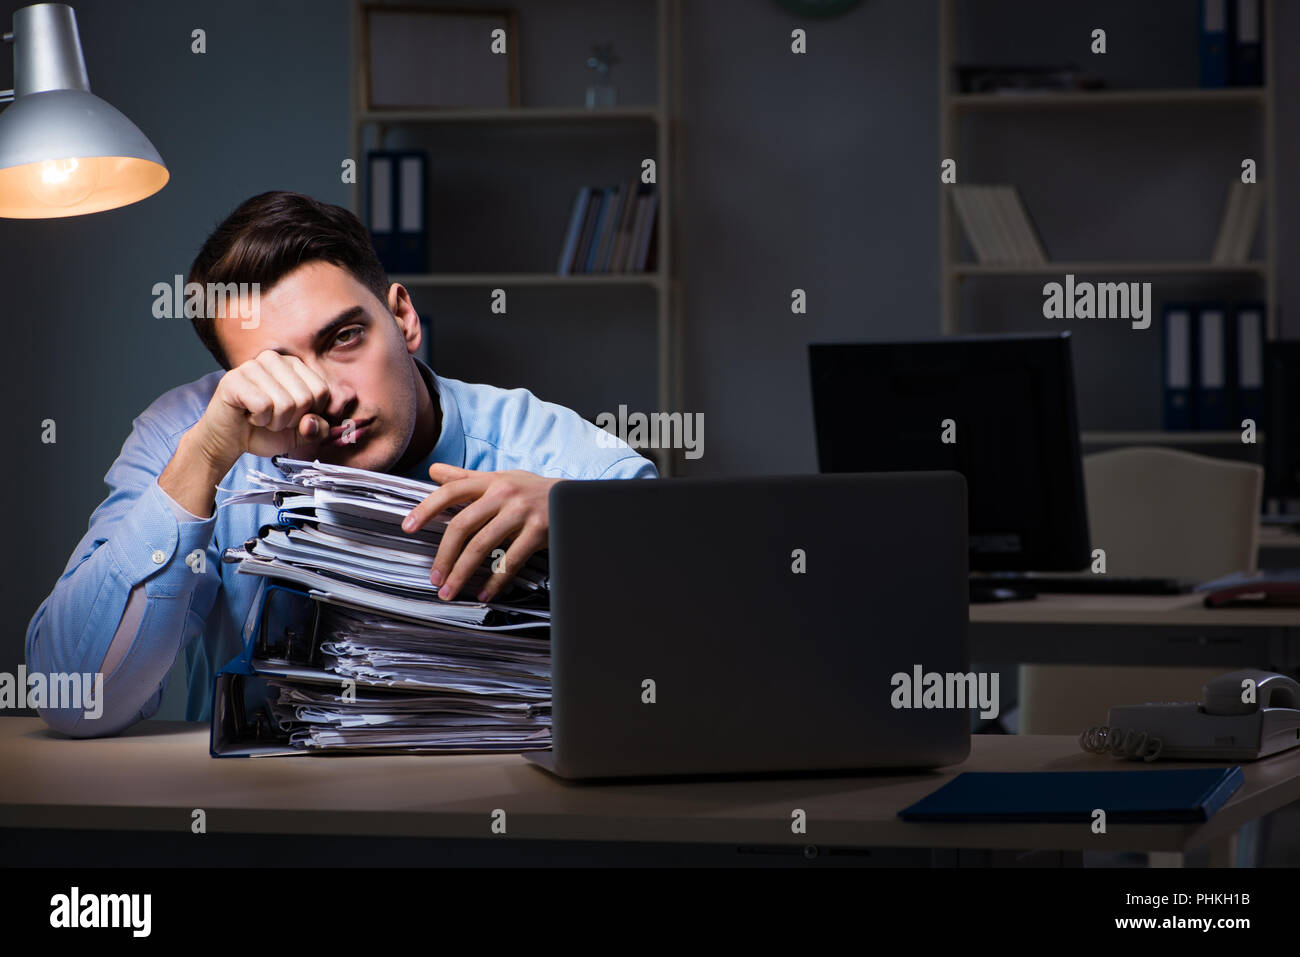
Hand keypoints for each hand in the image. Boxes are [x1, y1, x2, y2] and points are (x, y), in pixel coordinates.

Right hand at [194, 350, 331, 470]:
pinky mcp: (233, 379)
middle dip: (291, 420)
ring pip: (285, 403)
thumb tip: (313, 422)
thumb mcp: (301, 433)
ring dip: (274, 422)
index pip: (321, 390)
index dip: (310, 414)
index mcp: (294, 365)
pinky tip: (248, 415)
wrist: (230, 441)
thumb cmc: (265, 431)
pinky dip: (259, 420)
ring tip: (261, 417)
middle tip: (273, 418)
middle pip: (304, 398)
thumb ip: (317, 429)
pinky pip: (263, 406)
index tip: (292, 416)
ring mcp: (252, 366)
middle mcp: (274, 359)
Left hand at [402, 464, 559, 602]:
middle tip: (434, 577)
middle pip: (463, 524)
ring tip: (451, 590)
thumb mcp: (501, 479)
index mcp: (490, 481)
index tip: (407, 527)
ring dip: (462, 572)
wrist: (575, 499)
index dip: (427, 508)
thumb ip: (466, 478)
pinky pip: (510, 561)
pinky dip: (495, 581)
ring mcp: (522, 512)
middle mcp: (503, 494)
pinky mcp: (539, 530)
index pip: (452, 491)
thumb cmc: (533, 490)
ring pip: (482, 545)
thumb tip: (434, 471)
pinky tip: (484, 593)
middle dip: (444, 555)